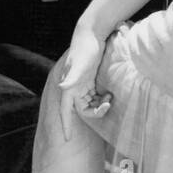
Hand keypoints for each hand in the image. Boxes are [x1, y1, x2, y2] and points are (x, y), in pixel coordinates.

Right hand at [58, 21, 112, 141]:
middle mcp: (74, 88)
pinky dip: (101, 98)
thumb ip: (72, 77)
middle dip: (94, 112)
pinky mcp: (90, 79)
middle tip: (107, 107)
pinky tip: (109, 94)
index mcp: (69, 87)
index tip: (67, 139)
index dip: (66, 125)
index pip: (65, 111)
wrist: (91, 33)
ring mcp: (82, 84)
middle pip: (82, 109)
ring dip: (99, 105)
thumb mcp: (80, 65)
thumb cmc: (85, 48)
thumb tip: (62, 86)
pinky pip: (94, 95)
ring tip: (109, 99)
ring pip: (89, 103)